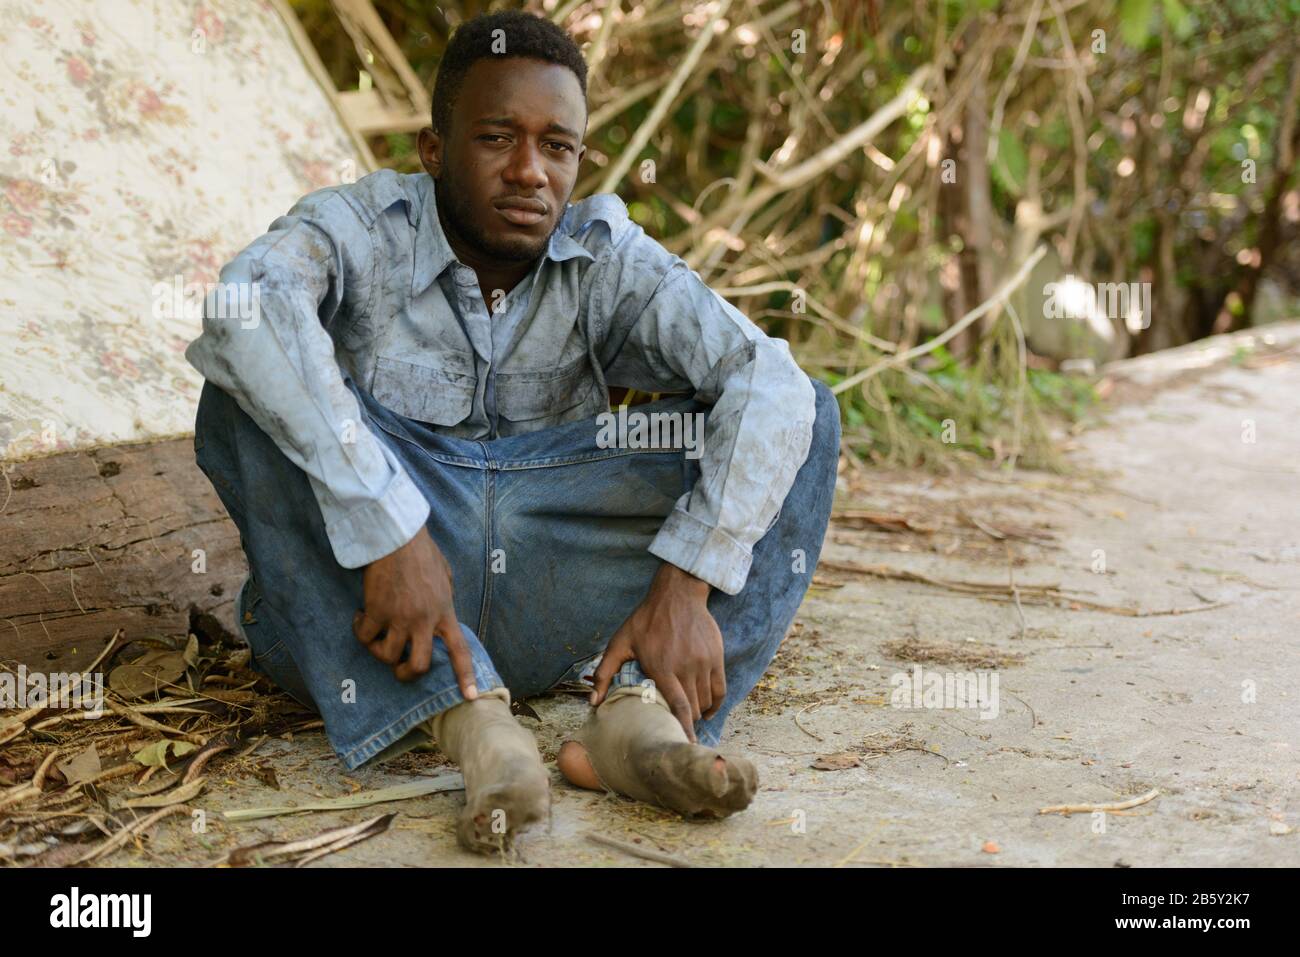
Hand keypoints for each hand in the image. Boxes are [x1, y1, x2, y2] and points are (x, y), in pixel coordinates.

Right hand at [351, 526, 476, 696]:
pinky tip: (360, 618)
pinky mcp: (377, 612)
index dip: (466, 676)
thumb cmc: (422, 551)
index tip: (471, 696)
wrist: (398, 537)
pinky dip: (360, 632)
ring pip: (388, 656)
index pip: (460, 650)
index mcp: (445, 612)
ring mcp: (400, 618)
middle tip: (398, 667)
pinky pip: (365, 637)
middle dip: (407, 674)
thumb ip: (445, 597)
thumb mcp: (444, 576)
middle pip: (420, 666)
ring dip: (378, 650)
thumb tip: (442, 608)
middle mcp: (424, 620)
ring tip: (374, 634)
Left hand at [590, 563, 723, 741]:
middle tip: (676, 731)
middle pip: (693, 708)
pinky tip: (706, 709)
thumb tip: (593, 702)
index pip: (679, 708)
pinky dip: (715, 703)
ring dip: (698, 712)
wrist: (678, 594)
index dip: (683, 730)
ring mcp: (704, 662)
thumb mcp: (620, 642)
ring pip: (706, 700)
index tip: (684, 746)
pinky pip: (720, 688)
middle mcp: (686, 667)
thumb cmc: (646, 619)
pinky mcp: (716, 656)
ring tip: (689, 717)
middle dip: (686, 723)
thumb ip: (606, 673)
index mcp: (663, 667)